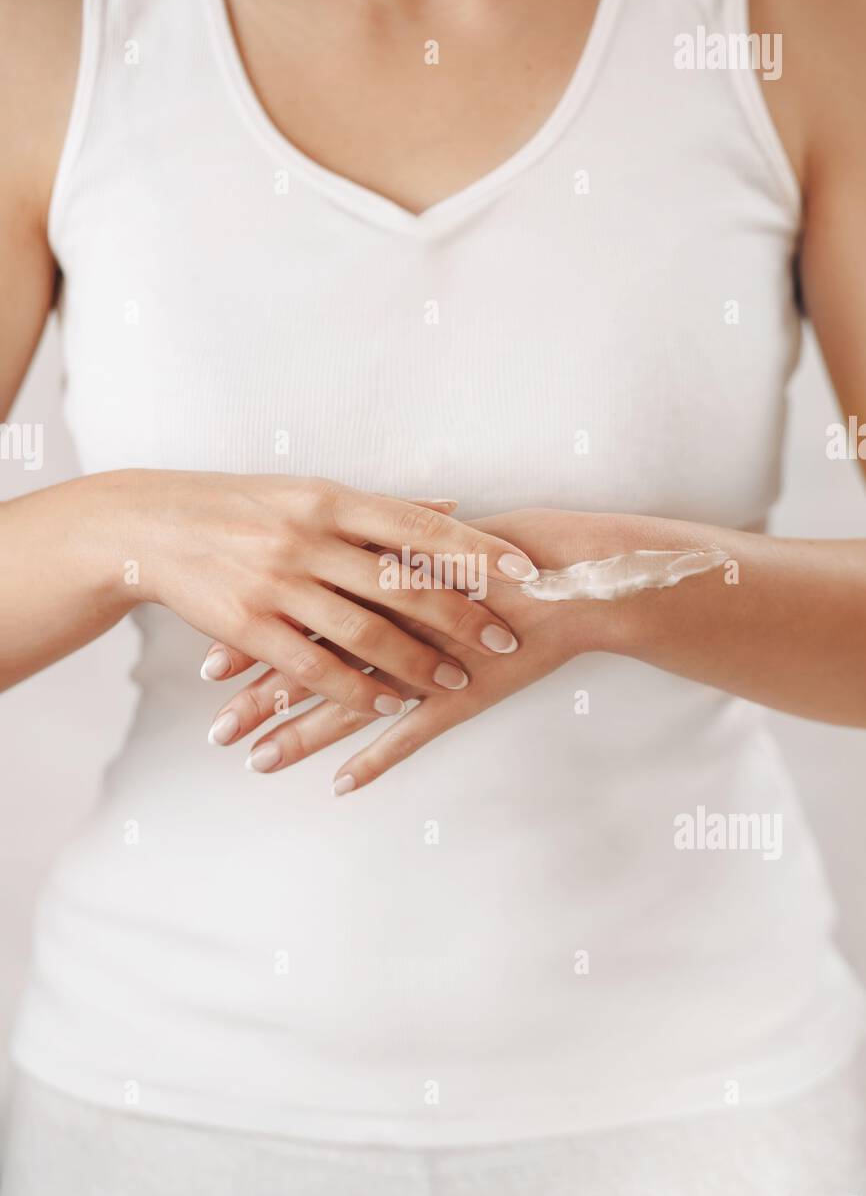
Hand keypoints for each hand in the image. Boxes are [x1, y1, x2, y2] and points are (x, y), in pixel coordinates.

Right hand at [123, 471, 536, 716]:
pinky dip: (356, 688)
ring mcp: (277, 583)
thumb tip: (456, 504)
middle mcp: (308, 538)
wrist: (152, 527)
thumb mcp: (311, 491)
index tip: (525, 571)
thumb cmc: (243, 506)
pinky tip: (390, 704)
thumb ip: (385, 507)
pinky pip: (313, 667)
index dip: (476, 550)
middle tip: (506, 639)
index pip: (419, 525)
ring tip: (459, 680)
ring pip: (363, 630)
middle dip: (461, 614)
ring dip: (418, 660)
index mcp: (330, 499)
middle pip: (401, 582)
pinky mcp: (248, 626)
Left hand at [205, 509, 632, 782]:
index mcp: (378, 580)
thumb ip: (391, 552)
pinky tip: (341, 786)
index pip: (299, 617)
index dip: (253, 645)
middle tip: (214, 729)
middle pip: (310, 666)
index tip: (208, 667)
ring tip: (255, 761)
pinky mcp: (460, 695)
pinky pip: (409, 736)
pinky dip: (375, 761)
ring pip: (347, 705)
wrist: (575, 575)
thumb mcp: (438, 542)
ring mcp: (424, 663)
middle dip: (258, 701)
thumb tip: (347, 554)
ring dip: (299, 737)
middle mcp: (391, 622)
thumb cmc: (508, 553)